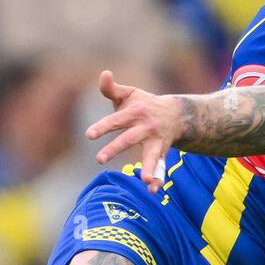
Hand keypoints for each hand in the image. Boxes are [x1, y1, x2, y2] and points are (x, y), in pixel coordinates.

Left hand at [84, 71, 179, 193]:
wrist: (175, 114)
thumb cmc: (144, 104)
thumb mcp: (129, 93)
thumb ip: (111, 88)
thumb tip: (104, 73)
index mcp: (135, 112)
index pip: (116, 121)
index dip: (102, 127)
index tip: (88, 136)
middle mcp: (146, 128)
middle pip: (129, 139)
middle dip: (115, 148)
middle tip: (99, 159)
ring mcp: (156, 141)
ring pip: (152, 155)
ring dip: (150, 168)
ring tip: (146, 181)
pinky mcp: (161, 153)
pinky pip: (160, 167)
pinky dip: (158, 179)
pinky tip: (153, 192)